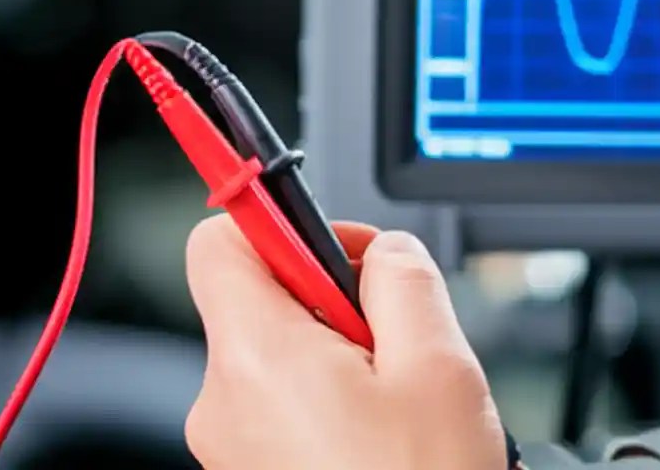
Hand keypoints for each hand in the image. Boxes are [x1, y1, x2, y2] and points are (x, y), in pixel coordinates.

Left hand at [182, 214, 505, 469]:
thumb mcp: (439, 363)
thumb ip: (404, 275)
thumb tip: (383, 249)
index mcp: (258, 357)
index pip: (219, 239)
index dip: (275, 215)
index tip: (321, 224)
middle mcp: (223, 400)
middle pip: (261, 297)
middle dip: (332, 297)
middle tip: (397, 334)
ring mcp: (232, 443)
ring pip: (280, 353)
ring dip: (340, 352)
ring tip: (400, 398)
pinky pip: (282, 403)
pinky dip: (330, 397)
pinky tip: (383, 431)